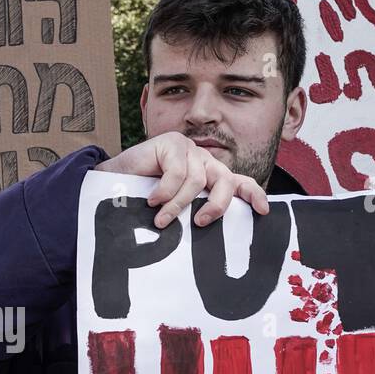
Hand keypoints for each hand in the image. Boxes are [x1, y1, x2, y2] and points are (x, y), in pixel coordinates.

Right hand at [94, 131, 268, 228]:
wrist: (111, 182)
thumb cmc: (142, 198)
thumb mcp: (173, 208)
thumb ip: (192, 211)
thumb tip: (208, 230)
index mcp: (209, 176)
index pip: (238, 182)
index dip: (253, 194)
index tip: (263, 211)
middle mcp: (203, 161)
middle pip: (224, 180)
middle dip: (217, 205)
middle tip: (201, 222)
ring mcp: (188, 150)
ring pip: (196, 180)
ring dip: (178, 205)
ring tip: (161, 220)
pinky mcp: (171, 143)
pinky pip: (177, 172)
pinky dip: (165, 191)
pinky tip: (152, 199)